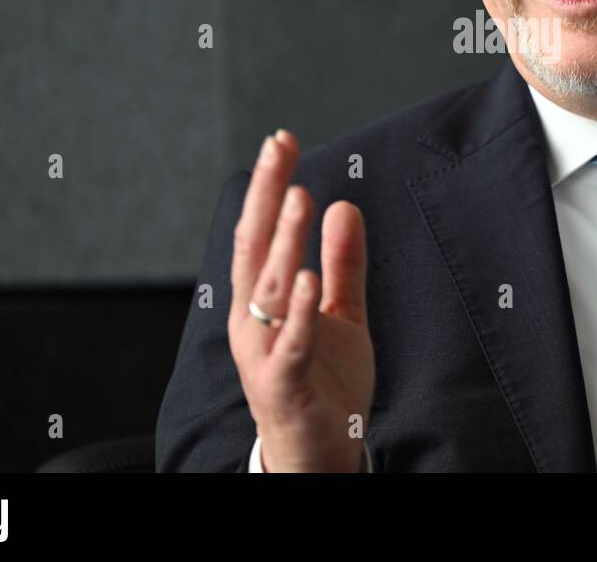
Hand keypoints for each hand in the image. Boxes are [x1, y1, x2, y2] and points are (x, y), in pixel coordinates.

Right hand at [227, 129, 374, 471]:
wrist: (318, 454)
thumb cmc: (323, 384)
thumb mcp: (340, 313)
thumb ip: (342, 263)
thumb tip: (344, 206)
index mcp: (262, 300)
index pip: (260, 232)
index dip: (268, 186)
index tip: (281, 141)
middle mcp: (252, 321)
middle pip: (254, 248)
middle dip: (265, 196)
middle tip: (279, 147)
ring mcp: (262, 352)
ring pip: (269, 289)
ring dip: (283, 242)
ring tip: (298, 198)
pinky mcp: (282, 384)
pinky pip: (289, 344)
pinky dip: (297, 311)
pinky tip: (307, 277)